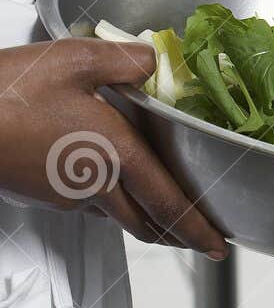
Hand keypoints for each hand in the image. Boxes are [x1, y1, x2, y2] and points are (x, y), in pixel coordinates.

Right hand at [0, 40, 226, 255]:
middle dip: (177, 235)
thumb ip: (123, 60)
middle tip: (197, 240)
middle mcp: (94, 184)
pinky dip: (107, 202)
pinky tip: (103, 184)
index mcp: (115, 154)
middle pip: (147, 223)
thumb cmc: (7, 94)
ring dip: (143, 220)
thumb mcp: (73, 60)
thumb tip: (154, 60)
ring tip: (159, 214)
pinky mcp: (42, 194)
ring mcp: (65, 195)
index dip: (198, 229)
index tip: (219, 247)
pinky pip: (86, 204)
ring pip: (116, 215)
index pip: (169, 203)